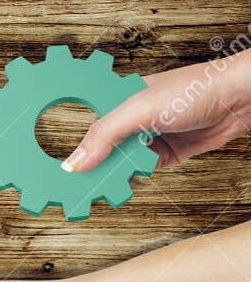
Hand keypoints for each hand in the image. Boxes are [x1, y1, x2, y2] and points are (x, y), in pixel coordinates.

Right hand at [68, 50, 250, 173]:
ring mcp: (147, 137)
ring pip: (116, 164)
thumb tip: (74, 164)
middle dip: (84, 169)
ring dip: (107, 178)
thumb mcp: (140, 110)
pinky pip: (138, 172)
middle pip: (97, 149)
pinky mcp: (163, 154)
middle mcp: (129, 119)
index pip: (83, 126)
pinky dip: (128, 181)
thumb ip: (105, 136)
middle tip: (65, 189)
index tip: (50, 168)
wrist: (242, 98)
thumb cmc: (198, 88)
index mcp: (117, 99)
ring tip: (88, 193)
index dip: (68, 147)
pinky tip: (116, 189)